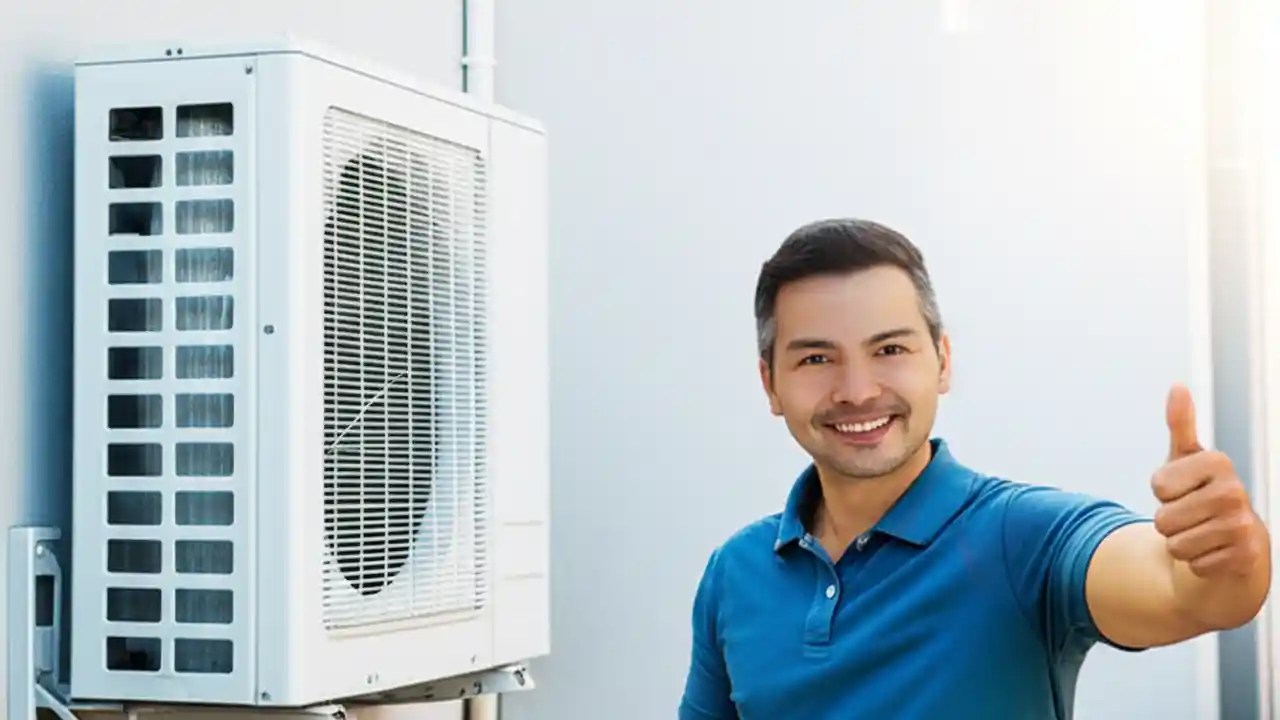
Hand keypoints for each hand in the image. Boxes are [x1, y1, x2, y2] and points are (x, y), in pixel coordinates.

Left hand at [1152, 383, 1263, 577]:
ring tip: (1199, 534)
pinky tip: (1214, 553)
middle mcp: (1235, 491)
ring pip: (1176, 545)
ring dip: (1180, 545)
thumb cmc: (1200, 496)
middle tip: (1189, 517)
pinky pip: (1194, 565)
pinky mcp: (1246, 557)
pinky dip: (1197, 563)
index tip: (1182, 489)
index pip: (1159, 485)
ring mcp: (1243, 525)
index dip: (1162, 492)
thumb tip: (1178, 387)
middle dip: (1168, 523)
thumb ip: (1180, 425)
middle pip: (1163, 519)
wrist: (1230, 545)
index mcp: (1218, 462)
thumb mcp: (1185, 461)